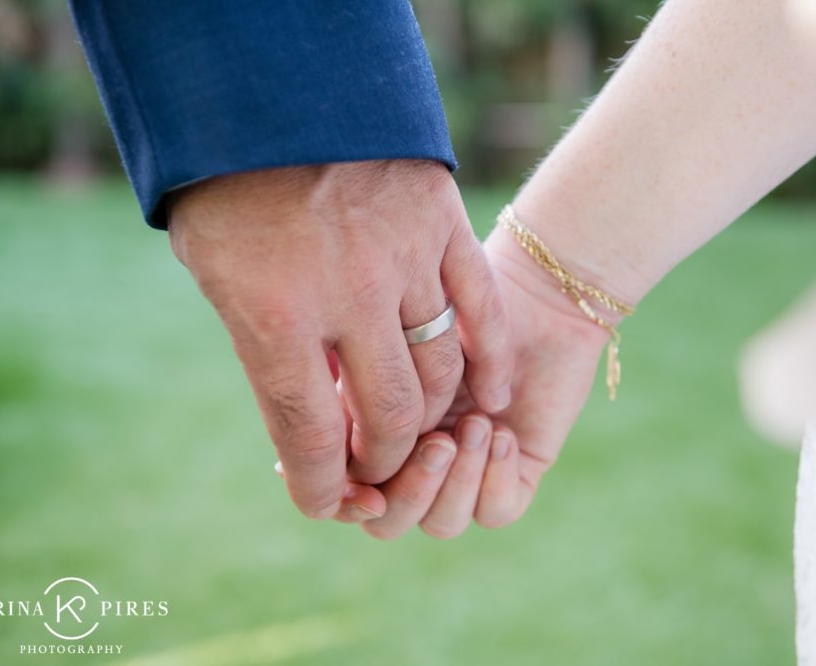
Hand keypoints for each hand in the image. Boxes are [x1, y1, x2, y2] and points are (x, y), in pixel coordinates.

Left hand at [168, 161, 512, 519]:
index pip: (309, 434)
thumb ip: (264, 354)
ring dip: (433, 409)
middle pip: (390, 413)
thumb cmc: (231, 187)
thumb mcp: (218, 276)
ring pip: (443, 369)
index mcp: (270, 310)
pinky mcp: (443, 224)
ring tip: (418, 415)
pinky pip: (484, 312)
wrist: (279, 85)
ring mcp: (403, 256)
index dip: (324, 483)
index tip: (333, 497)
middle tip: (380, 457)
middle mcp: (345, 292)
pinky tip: (486, 392)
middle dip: (384, 455)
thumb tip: (307, 428)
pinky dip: (488, 361)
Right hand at [358, 226, 614, 538]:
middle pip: (387, 521)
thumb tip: (283, 460)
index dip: (343, 497)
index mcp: (373, 438)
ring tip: (473, 425)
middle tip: (434, 442)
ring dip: (454, 481)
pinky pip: (496, 512)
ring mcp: (462, 473)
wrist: (532, 291)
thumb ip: (340, 400)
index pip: (345, 494)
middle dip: (407, 491)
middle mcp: (414, 464)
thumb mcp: (383, 346)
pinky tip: (501, 435)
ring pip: (440, 524)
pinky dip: (494, 480)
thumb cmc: (451, 302)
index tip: (355, 476)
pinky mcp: (514, 475)